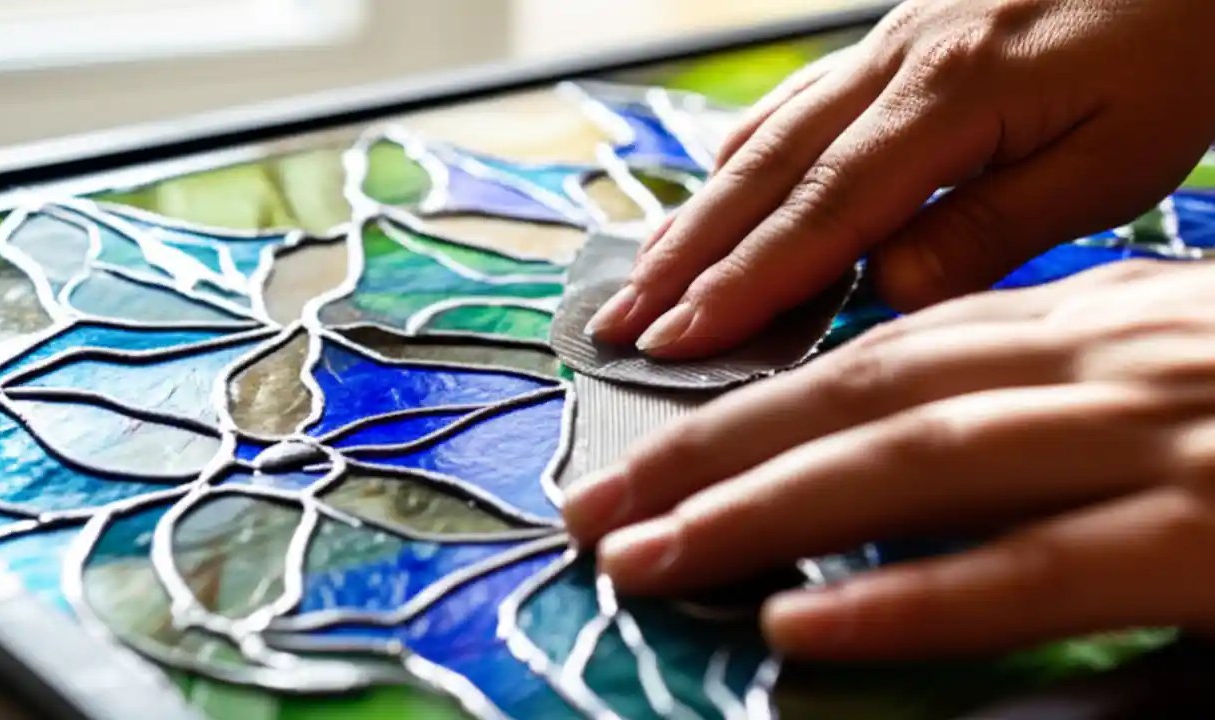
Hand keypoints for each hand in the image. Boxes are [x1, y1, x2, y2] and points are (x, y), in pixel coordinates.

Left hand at [564, 260, 1214, 659]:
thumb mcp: (1150, 377)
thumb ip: (1028, 403)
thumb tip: (890, 462)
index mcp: (1080, 323)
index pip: (869, 354)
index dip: (742, 404)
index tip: (641, 454)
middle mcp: (1100, 363)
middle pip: (858, 399)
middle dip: (711, 457)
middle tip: (597, 511)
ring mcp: (1157, 444)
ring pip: (917, 470)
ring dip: (767, 517)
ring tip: (652, 563)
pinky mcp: (1213, 539)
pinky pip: (1037, 573)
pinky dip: (914, 598)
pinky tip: (807, 626)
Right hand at [585, 0, 1214, 358]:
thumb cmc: (1181, 46)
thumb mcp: (1119, 159)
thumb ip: (995, 226)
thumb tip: (888, 286)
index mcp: (951, 98)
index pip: (821, 212)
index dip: (742, 284)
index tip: (677, 341)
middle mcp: (899, 64)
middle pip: (764, 174)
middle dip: (684, 257)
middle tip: (617, 322)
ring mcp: (890, 46)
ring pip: (766, 137)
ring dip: (696, 212)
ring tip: (641, 275)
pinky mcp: (898, 40)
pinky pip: (796, 102)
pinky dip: (741, 159)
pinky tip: (713, 193)